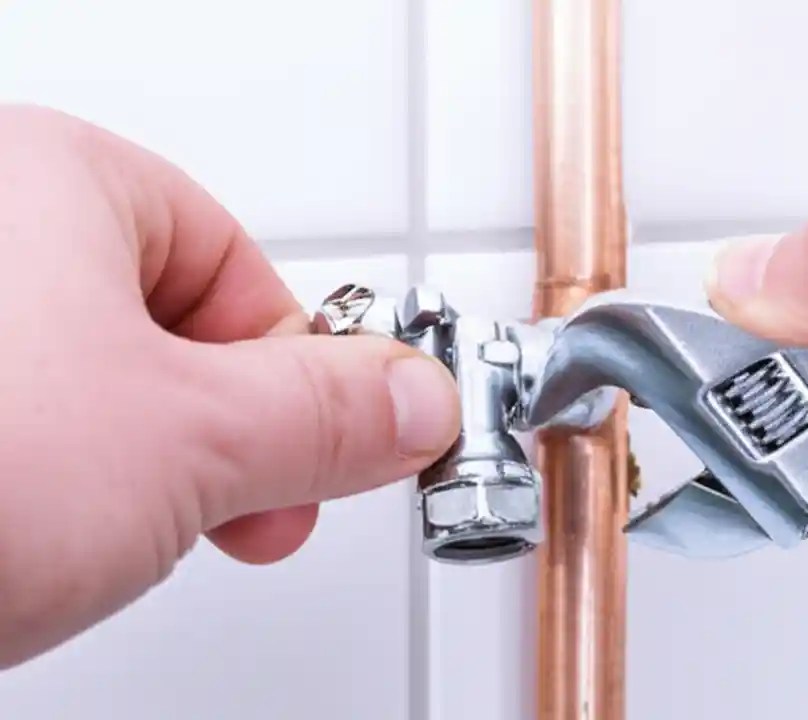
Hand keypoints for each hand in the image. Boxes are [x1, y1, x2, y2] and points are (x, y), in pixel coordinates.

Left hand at [0, 106, 459, 666]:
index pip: (235, 258)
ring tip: (107, 538)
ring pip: (75, 388)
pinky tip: (27, 548)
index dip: (296, 366)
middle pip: (160, 323)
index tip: (320, 451)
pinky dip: (37, 492)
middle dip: (216, 435)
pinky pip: (2, 432)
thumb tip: (414, 405)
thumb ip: (331, 416)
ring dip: (130, 473)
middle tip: (237, 510)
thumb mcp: (191, 442)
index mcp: (47, 177)